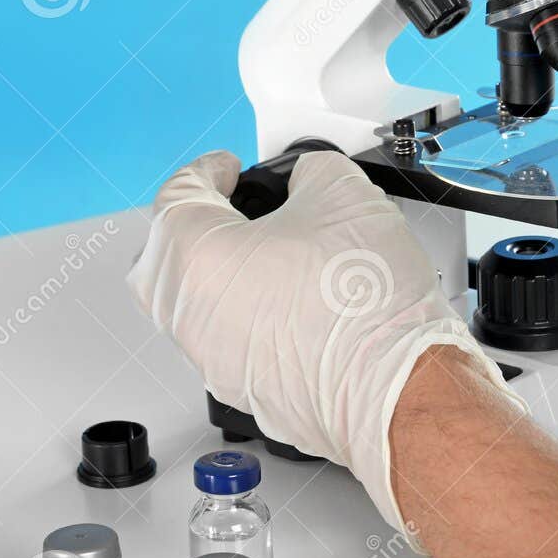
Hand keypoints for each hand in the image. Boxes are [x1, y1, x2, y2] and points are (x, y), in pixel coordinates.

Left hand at [127, 150, 525, 534]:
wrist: (394, 387)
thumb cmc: (365, 306)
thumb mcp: (345, 192)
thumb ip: (310, 171)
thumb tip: (308, 181)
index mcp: (195, 254)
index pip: (178, 192)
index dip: (208, 169)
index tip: (228, 168)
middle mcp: (189, 312)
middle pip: (164, 255)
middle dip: (194, 225)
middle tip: (234, 210)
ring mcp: (211, 358)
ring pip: (192, 303)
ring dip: (219, 273)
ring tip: (269, 255)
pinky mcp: (243, 389)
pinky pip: (226, 340)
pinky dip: (246, 315)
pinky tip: (291, 302)